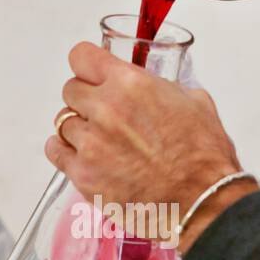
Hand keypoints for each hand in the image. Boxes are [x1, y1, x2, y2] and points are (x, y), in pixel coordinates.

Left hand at [44, 45, 259, 254]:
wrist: (202, 202)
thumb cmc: (204, 158)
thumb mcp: (194, 102)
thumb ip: (161, 86)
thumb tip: (149, 85)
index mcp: (130, 84)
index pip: (82, 57)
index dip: (88, 66)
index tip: (92, 74)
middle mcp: (106, 110)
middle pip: (70, 90)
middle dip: (86, 99)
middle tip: (105, 114)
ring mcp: (90, 144)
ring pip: (62, 122)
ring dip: (79, 128)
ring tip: (101, 141)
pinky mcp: (83, 175)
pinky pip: (54, 151)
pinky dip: (65, 151)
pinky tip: (82, 155)